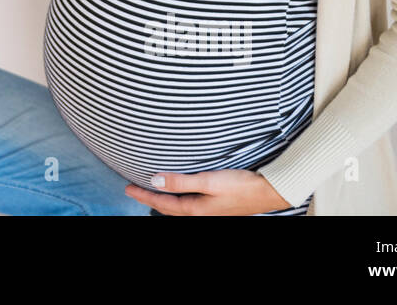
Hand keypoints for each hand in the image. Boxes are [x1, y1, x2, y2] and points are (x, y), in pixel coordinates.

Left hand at [124, 169, 292, 214]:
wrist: (269, 192)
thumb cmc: (240, 185)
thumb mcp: (208, 181)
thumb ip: (180, 181)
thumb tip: (154, 180)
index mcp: (196, 211)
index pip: (162, 204)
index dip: (143, 196)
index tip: (127, 188)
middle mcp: (201, 215)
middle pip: (168, 210)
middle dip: (150, 201)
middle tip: (133, 191)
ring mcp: (209, 214)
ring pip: (178, 210)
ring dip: (163, 202)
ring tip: (151, 193)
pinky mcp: (216, 209)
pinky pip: (188, 208)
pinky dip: (177, 202)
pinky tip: (179, 195)